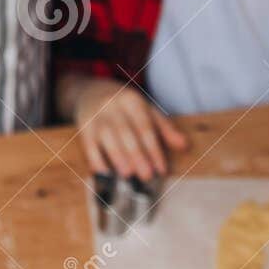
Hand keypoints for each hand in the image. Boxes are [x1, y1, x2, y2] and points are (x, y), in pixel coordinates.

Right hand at [72, 78, 186, 179]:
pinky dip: (96, 160)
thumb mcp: (146, 110)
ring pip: (107, 137)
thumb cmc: (125, 107)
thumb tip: (184, 145)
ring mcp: (97, 117)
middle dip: (137, 155)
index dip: (154, 149)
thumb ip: (165, 128)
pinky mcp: (84, 128)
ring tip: (128, 174)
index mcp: (132, 101)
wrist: (91, 92)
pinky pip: (89, 145)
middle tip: (147, 175)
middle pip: (126, 132)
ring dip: (117, 157)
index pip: (145, 127)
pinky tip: (105, 173)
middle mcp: (113, 106)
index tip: (162, 169)